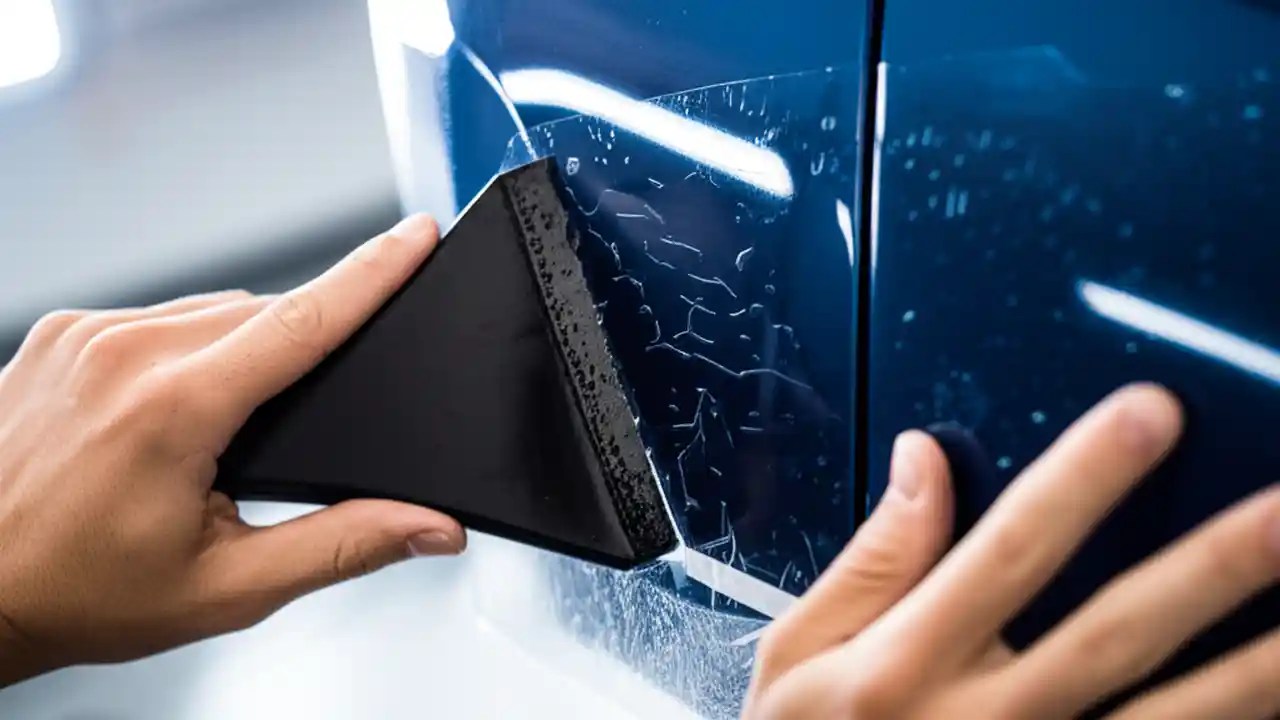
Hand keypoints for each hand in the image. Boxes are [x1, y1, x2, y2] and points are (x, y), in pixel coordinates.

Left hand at [0, 215, 464, 685]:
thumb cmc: (81, 592)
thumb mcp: (229, 588)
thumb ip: (342, 547)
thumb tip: (429, 526)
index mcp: (173, 409)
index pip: (303, 320)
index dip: (373, 272)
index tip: (416, 236)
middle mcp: (124, 351)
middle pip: (263, 314)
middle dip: (301, 350)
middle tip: (276, 433)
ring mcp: (84, 332)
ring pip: (212, 310)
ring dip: (242, 350)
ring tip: (217, 432)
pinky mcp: (60, 329)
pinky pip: (159, 315)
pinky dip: (187, 348)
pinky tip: (169, 408)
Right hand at [745, 384, 1279, 718]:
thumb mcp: (798, 656)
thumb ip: (868, 562)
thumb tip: (923, 461)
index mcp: (905, 665)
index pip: (1010, 552)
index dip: (1084, 479)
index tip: (1150, 415)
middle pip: (1114, 637)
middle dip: (1208, 570)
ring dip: (1250, 671)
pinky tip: (1272, 700)